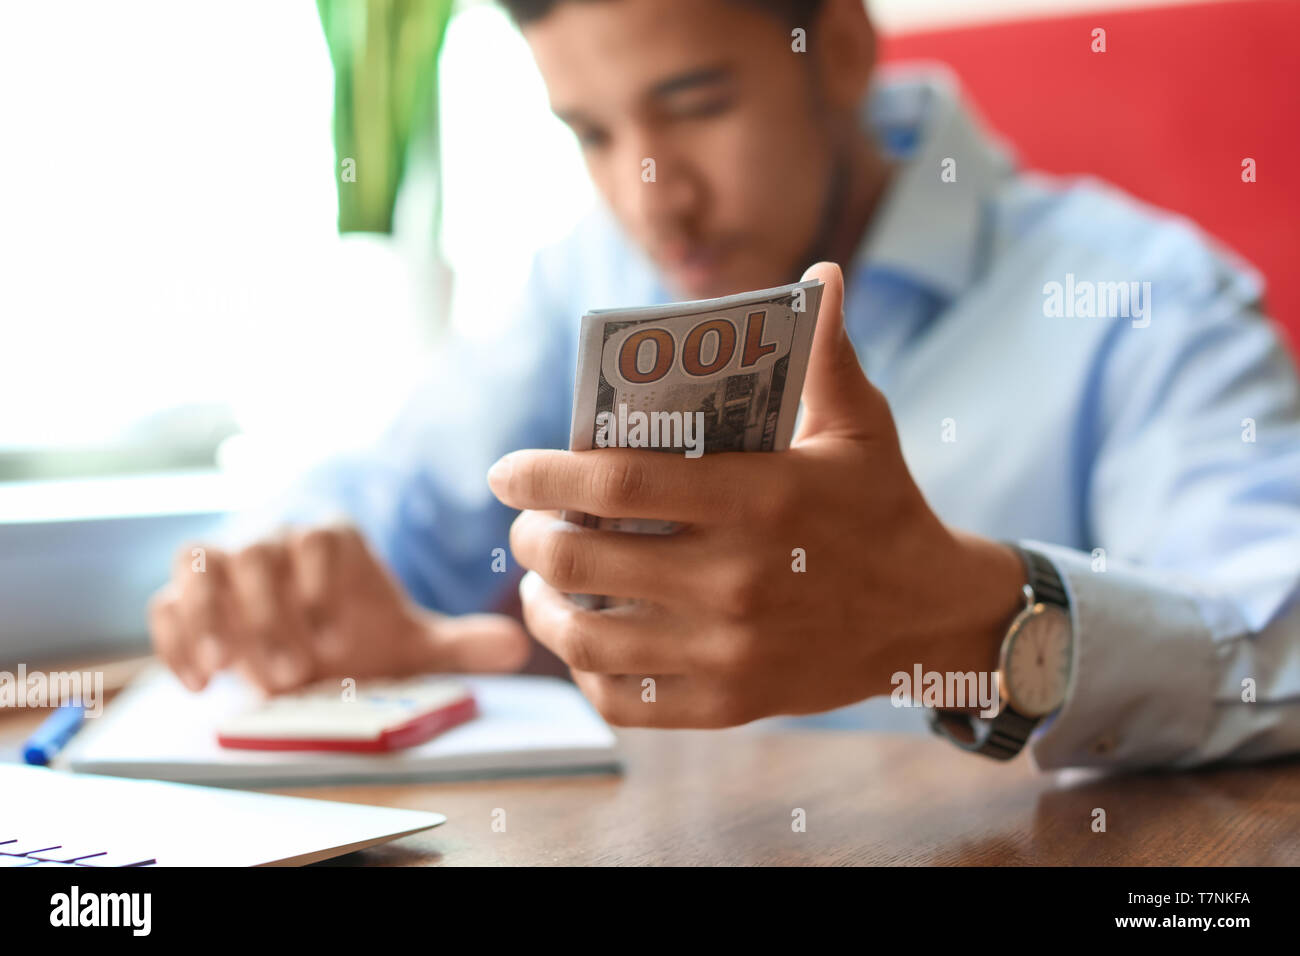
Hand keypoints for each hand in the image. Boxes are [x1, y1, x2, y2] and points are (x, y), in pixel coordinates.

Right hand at [148, 524, 529, 693]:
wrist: (311, 642)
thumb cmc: (361, 633)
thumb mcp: (409, 643)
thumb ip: (458, 643)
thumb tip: (519, 646)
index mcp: (332, 537)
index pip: (322, 537)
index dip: (324, 585)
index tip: (336, 642)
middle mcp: (275, 537)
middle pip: (258, 551)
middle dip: (270, 616)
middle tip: (293, 676)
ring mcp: (226, 560)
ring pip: (201, 561)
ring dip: (216, 621)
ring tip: (238, 678)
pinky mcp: (189, 594)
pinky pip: (167, 600)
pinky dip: (175, 638)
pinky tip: (200, 684)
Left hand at [489, 261, 1025, 726]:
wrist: (929, 617)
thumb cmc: (883, 508)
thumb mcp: (861, 426)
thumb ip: (826, 354)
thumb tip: (819, 275)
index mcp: (759, 498)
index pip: (617, 481)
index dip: (544, 474)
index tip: (505, 473)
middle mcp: (737, 578)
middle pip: (583, 557)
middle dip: (532, 538)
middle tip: (527, 526)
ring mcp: (730, 650)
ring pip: (589, 639)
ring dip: (544, 608)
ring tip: (540, 585)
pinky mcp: (729, 704)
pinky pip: (626, 699)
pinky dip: (586, 673)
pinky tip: (583, 644)